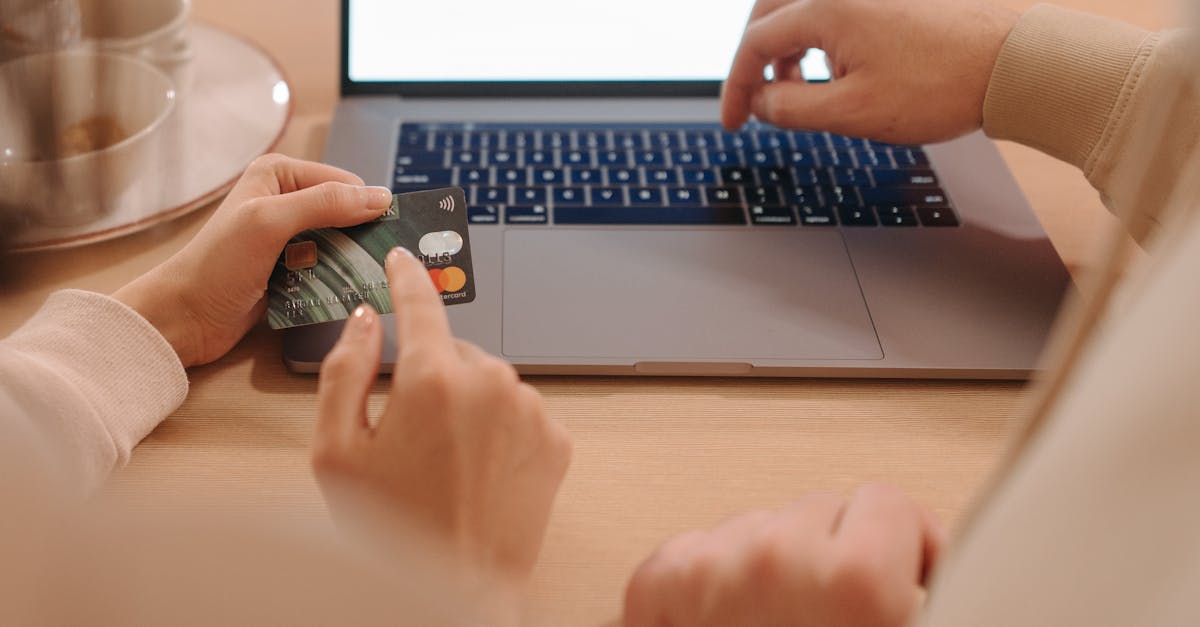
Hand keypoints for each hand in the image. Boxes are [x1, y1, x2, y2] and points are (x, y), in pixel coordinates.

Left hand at [113, 154, 392, 366]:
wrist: (184, 318)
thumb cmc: (217, 265)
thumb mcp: (270, 222)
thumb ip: (324, 203)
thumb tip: (381, 197)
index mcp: (279, 174)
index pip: (346, 183)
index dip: (367, 207)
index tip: (390, 236)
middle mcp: (286, 200)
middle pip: (348, 214)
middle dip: (364, 237)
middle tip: (384, 261)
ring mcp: (289, 237)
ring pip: (343, 244)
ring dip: (353, 262)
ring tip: (366, 280)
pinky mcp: (291, 269)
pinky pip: (330, 269)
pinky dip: (340, 280)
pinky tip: (345, 292)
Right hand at [312, 248, 571, 590]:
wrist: (457, 589)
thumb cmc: (392, 530)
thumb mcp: (337, 451)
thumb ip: (346, 370)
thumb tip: (366, 319)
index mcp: (432, 379)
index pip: (421, 305)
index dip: (408, 279)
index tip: (405, 260)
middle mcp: (491, 383)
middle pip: (453, 353)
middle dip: (431, 378)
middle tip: (409, 435)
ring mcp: (530, 411)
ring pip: (489, 383)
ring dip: (467, 405)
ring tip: (445, 464)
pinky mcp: (556, 440)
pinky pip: (520, 413)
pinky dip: (500, 431)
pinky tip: (479, 471)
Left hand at [624, 485, 945, 626]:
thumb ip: (912, 610)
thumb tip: (933, 594)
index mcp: (855, 580)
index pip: (889, 503)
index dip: (905, 545)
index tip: (906, 571)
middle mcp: (778, 559)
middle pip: (820, 510)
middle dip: (835, 558)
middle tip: (838, 619)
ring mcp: (711, 569)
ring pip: (759, 526)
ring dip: (773, 568)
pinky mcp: (658, 586)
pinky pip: (700, 546)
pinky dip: (713, 579)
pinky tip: (733, 626)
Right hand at [721, 0, 1018, 143]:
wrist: (1014, 63)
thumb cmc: (941, 86)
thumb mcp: (852, 112)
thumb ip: (791, 108)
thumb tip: (761, 102)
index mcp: (824, 7)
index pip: (755, 44)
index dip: (737, 87)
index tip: (735, 122)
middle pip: (770, 13)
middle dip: (756, 58)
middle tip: (754, 98)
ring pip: (804, 8)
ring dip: (788, 47)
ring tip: (798, 90)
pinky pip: (837, 7)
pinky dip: (821, 37)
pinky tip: (838, 70)